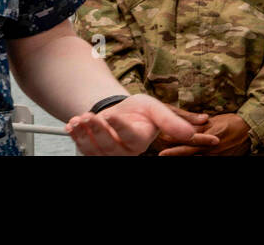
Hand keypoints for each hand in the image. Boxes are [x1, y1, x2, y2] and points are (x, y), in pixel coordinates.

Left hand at [65, 95, 218, 155]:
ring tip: (80, 118)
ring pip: (94, 148)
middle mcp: (124, 152)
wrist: (121, 111)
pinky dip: (76, 136)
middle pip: (109, 145)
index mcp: (140, 142)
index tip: (112, 115)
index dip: (120, 127)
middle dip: (98, 129)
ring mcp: (108, 153)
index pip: (130, 137)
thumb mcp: (154, 109)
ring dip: (84, 133)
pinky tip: (73, 125)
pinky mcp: (94, 152)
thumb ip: (170, 121)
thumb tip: (190, 134)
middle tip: (90, 115)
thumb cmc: (139, 111)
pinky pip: (83, 148)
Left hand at [159, 113, 251, 155]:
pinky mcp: (221, 160)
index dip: (174, 145)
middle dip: (175, 154)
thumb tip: (183, 128)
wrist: (249, 131)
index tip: (161, 147)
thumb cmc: (231, 122)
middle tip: (161, 154)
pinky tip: (192, 158)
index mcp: (208, 135)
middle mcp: (211, 148)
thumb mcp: (215, 121)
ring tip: (169, 156)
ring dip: (184, 156)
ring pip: (196, 159)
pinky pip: (205, 161)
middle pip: (189, 153)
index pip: (187, 140)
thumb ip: (199, 126)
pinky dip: (196, 159)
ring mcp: (216, 156)